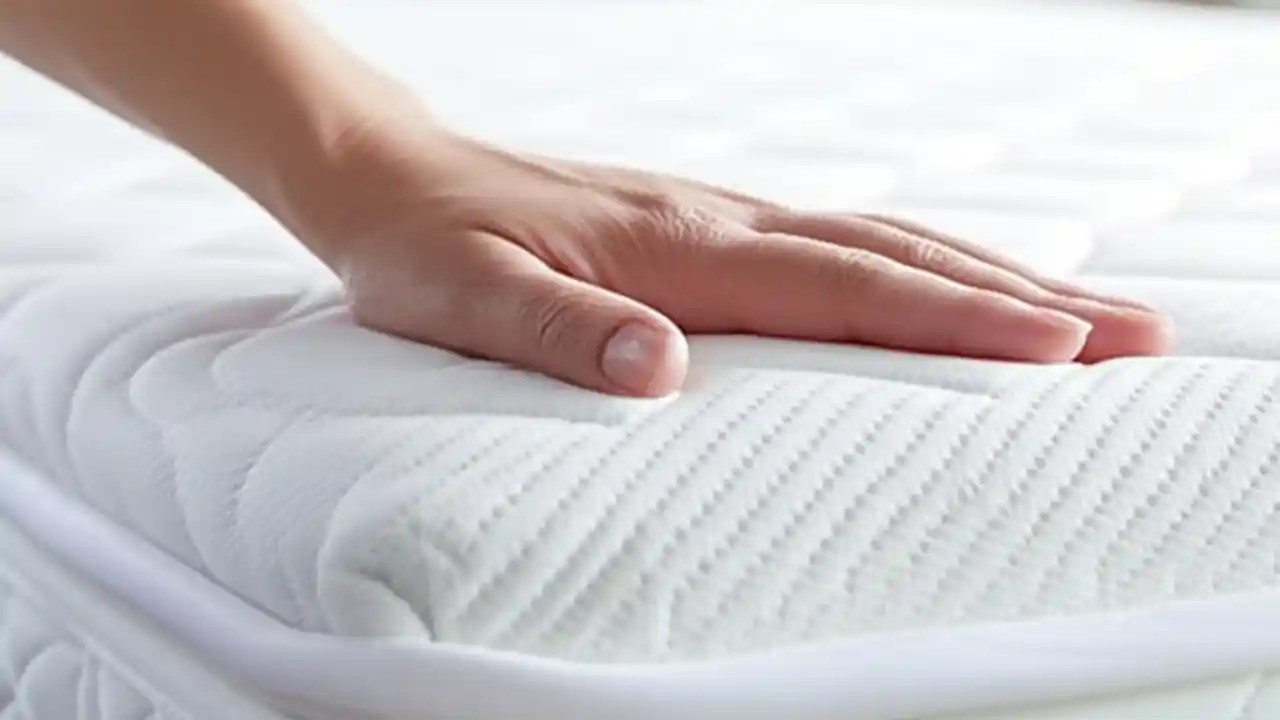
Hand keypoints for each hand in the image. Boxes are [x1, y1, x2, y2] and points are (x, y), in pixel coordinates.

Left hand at [285, 109, 1172, 397]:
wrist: (395, 175)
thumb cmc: (428, 246)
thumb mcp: (466, 300)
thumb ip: (558, 334)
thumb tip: (659, 371)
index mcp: (677, 249)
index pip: (842, 287)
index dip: (953, 317)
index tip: (1056, 344)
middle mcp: (720, 222)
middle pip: (895, 255)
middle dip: (1019, 296)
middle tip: (1132, 334)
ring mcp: (720, 216)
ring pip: (880, 240)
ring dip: (988, 274)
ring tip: (1082, 312)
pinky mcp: (707, 222)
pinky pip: (838, 241)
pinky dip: (917, 264)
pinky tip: (946, 282)